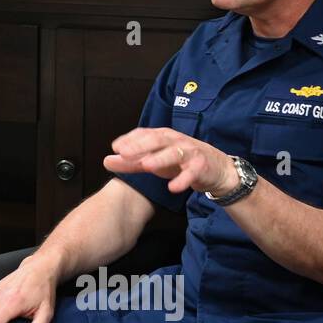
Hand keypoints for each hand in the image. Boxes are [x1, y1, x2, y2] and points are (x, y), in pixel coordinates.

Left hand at [102, 126, 236, 195]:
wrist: (216, 169)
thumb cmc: (180, 162)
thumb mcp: (154, 161)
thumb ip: (131, 162)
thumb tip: (106, 160)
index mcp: (162, 137)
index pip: (144, 134)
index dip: (130, 139)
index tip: (115, 146)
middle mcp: (175, 141)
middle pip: (157, 140)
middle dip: (140, 145)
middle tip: (124, 152)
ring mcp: (189, 152)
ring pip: (174, 153)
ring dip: (160, 158)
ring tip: (146, 165)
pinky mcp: (201, 167)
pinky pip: (191, 173)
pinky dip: (182, 180)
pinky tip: (173, 188)